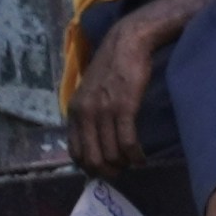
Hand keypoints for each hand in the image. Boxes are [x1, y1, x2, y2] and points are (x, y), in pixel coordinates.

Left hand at [71, 10, 171, 170]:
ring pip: (111, 154)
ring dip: (123, 165)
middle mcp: (85, 113)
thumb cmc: (111, 69)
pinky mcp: (124, 108)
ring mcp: (103, 111)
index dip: (88, 167)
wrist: (126, 44)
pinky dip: (135, 156)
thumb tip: (92, 143)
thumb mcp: (89, 93)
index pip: (75, 152)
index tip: (102, 170)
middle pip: (92, 158)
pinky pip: (127, 143)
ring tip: (132, 163)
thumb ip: (87, 115)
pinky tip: (141, 158)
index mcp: (74, 111)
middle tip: (119, 171)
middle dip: (107, 171)